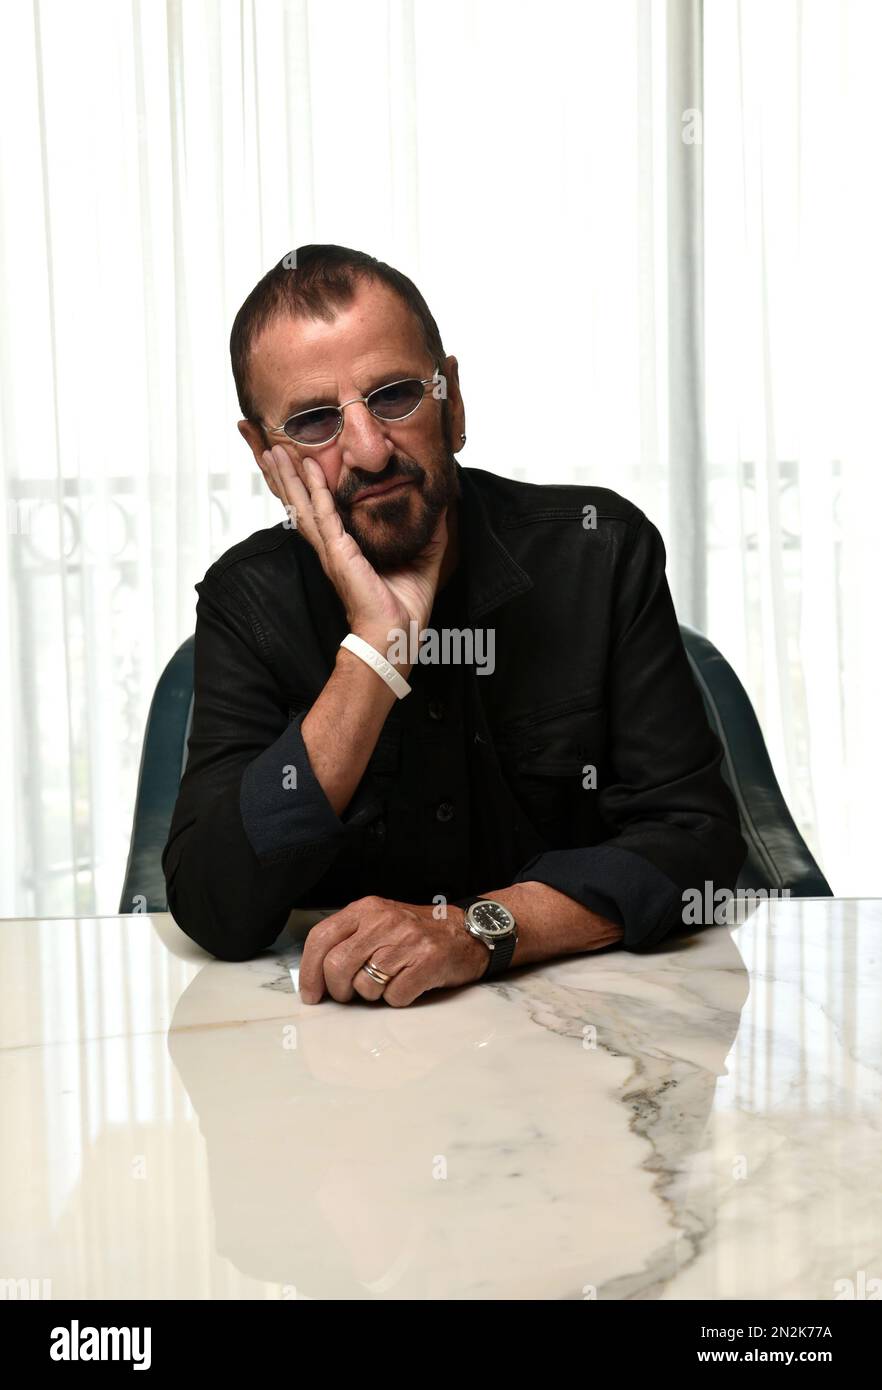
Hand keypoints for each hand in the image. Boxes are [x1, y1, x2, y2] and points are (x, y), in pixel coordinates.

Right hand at [260, 445, 446, 643]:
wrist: (396, 635)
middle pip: (302, 505)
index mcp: (347, 550)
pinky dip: (314, 490)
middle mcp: (333, 547)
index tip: (299, 462)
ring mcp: (332, 549)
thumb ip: (430, 531)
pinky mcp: (339, 552)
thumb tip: (441, 505)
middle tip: (272, 449)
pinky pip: (323, 514)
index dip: (308, 488)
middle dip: (286, 477)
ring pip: (303, 506)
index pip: (321, 512)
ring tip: (273, 453)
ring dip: (288, 478)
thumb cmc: (403, 608)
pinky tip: (306, 469)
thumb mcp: (423, 560)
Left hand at [298, 897, 489, 1006]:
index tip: (310, 994)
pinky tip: (410, 984)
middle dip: (338, 990)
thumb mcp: (379, 922)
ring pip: (365, 986)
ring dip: (373, 995)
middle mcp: (383, 921)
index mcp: (366, 909)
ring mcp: (406, 941)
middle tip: (350, 995)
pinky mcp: (427, 961)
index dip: (309, 971)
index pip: (321, 937)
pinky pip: (395, 997)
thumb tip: (316, 976)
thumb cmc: (417, 934)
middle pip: (337, 966)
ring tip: (390, 981)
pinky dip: (399, 999)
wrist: (467, 932)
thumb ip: (349, 940)